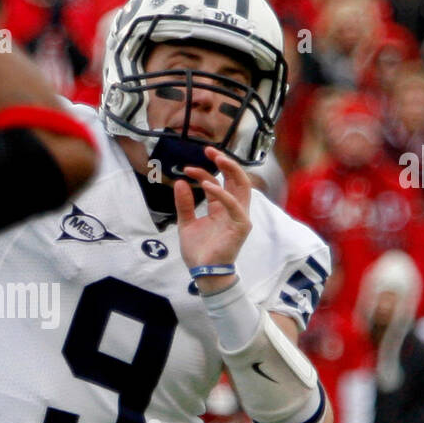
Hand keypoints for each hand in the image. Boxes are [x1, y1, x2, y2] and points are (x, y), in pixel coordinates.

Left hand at [173, 148, 251, 285]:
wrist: (203, 272)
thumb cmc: (198, 251)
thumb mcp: (186, 223)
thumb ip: (185, 203)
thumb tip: (180, 181)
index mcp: (222, 208)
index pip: (218, 182)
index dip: (204, 171)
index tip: (187, 167)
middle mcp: (233, 210)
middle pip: (236, 179)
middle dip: (226, 162)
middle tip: (211, 151)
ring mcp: (239, 217)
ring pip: (242, 187)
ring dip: (232, 170)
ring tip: (217, 158)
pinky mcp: (241, 226)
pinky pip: (234, 205)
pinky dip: (222, 193)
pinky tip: (207, 184)